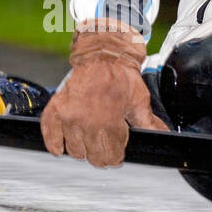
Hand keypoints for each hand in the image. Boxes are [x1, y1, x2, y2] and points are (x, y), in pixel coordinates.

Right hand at [40, 19, 168, 167]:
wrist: (102, 53)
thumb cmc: (121, 75)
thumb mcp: (139, 99)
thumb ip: (147, 122)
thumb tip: (161, 135)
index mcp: (109, 122)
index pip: (110, 156)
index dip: (115, 157)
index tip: (116, 153)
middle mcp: (86, 122)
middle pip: (92, 157)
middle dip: (101, 155)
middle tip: (104, 147)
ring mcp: (69, 116)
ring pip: (74, 150)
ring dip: (82, 148)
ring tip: (88, 140)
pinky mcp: (56, 109)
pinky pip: (50, 135)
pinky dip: (55, 143)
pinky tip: (61, 148)